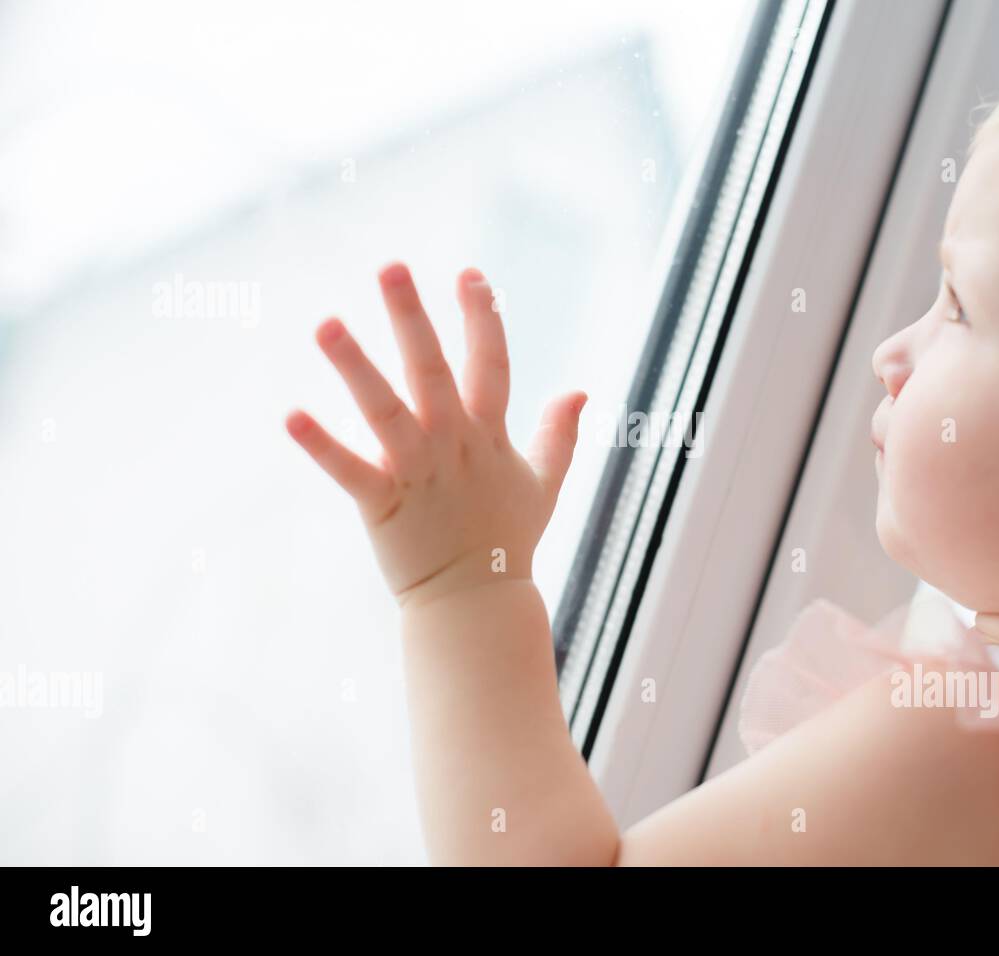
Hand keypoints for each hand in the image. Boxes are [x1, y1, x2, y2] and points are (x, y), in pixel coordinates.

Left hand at [285, 263, 585, 605]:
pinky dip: (321, 446)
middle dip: (412, 318)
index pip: (491, 364)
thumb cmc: (507, 540)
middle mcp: (453, 445)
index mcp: (489, 435)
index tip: (469, 273)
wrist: (477, 604)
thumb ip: (561, 435)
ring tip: (325, 323)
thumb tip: (582, 390)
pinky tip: (290, 414)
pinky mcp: (384, 504)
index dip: (483, 318)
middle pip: (432, 370)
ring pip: (385, 410)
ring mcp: (418, 474)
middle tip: (389, 267)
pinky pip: (350, 470)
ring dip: (356, 367)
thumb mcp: (544, 482)